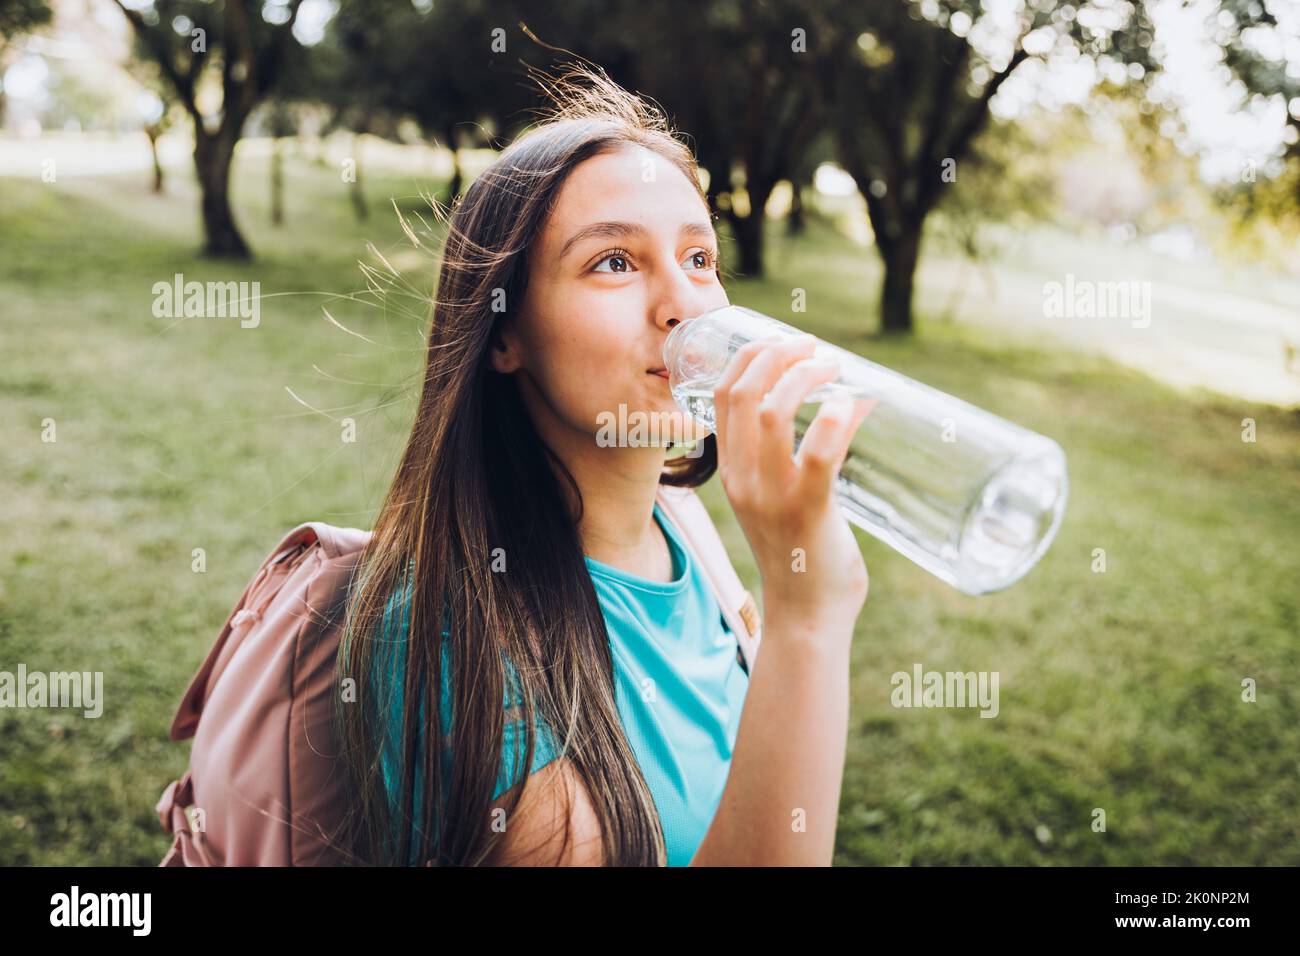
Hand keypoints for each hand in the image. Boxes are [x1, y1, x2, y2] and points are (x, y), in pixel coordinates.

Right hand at [713, 335, 875, 631]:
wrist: (806, 618)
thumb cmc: (804, 556)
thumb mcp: (778, 500)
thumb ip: (795, 461)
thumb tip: (844, 406)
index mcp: (732, 472)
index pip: (724, 396)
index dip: (751, 356)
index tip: (785, 342)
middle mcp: (743, 479)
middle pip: (743, 392)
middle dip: (778, 354)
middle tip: (813, 348)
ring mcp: (773, 495)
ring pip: (774, 412)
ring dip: (805, 376)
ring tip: (833, 367)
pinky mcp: (809, 511)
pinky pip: (818, 455)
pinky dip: (835, 420)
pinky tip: (851, 402)